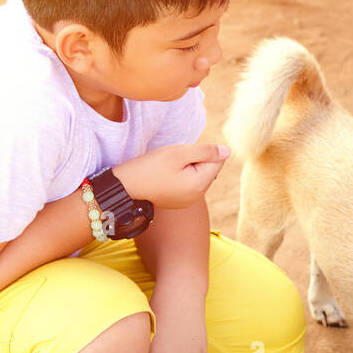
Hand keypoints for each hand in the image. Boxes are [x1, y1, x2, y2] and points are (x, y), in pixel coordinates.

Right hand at [113, 143, 230, 210]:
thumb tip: (228, 151)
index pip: (217, 160)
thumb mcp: (178, 153)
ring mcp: (188, 201)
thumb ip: (205, 151)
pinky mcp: (179, 201)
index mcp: (200, 185)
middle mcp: (198, 196)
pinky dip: (179, 175)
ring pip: (198, 174)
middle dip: (194, 159)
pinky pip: (187, 183)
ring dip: (186, 167)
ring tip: (167, 170)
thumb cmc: (149, 168)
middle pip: (208, 168)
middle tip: (172, 162)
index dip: (201, 151)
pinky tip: (164, 177)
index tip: (181, 155)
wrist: (125, 188)